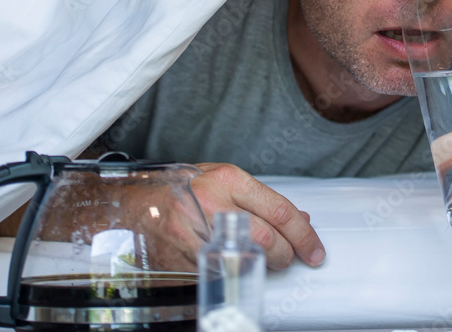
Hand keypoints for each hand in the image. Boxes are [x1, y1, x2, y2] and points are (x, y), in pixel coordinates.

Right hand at [191, 163, 325, 268]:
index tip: (314, 249)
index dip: (304, 235)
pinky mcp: (185, 255)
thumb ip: (261, 200)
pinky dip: (236, 271)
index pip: (280, 211)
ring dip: (263, 265)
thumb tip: (298, 219)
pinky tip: (236, 263)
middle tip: (289, 258)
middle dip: (286, 254)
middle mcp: (214, 203)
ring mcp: (197, 230)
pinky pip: (222, 270)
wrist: (137, 203)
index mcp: (229, 179)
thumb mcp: (224, 182)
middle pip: (268, 238)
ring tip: (264, 260)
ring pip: (247, 258)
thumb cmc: (181, 188)